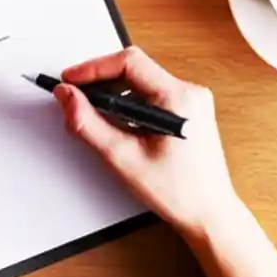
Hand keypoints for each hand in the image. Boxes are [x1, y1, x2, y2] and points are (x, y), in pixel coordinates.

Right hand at [54, 47, 235, 236]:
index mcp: (179, 98)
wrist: (209, 213)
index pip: (129, 62)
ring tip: (92, 115)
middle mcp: (189, 92)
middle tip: (75, 98)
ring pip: (141, 81)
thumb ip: (88, 124)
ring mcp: (191, 100)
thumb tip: (67, 97)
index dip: (93, 68)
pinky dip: (128, 102)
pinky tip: (116, 123)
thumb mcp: (123, 158)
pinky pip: (151, 94)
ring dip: (113, 93)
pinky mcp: (188, 110)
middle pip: (134, 69)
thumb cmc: (179, 192)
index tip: (70, 80)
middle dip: (100, 81)